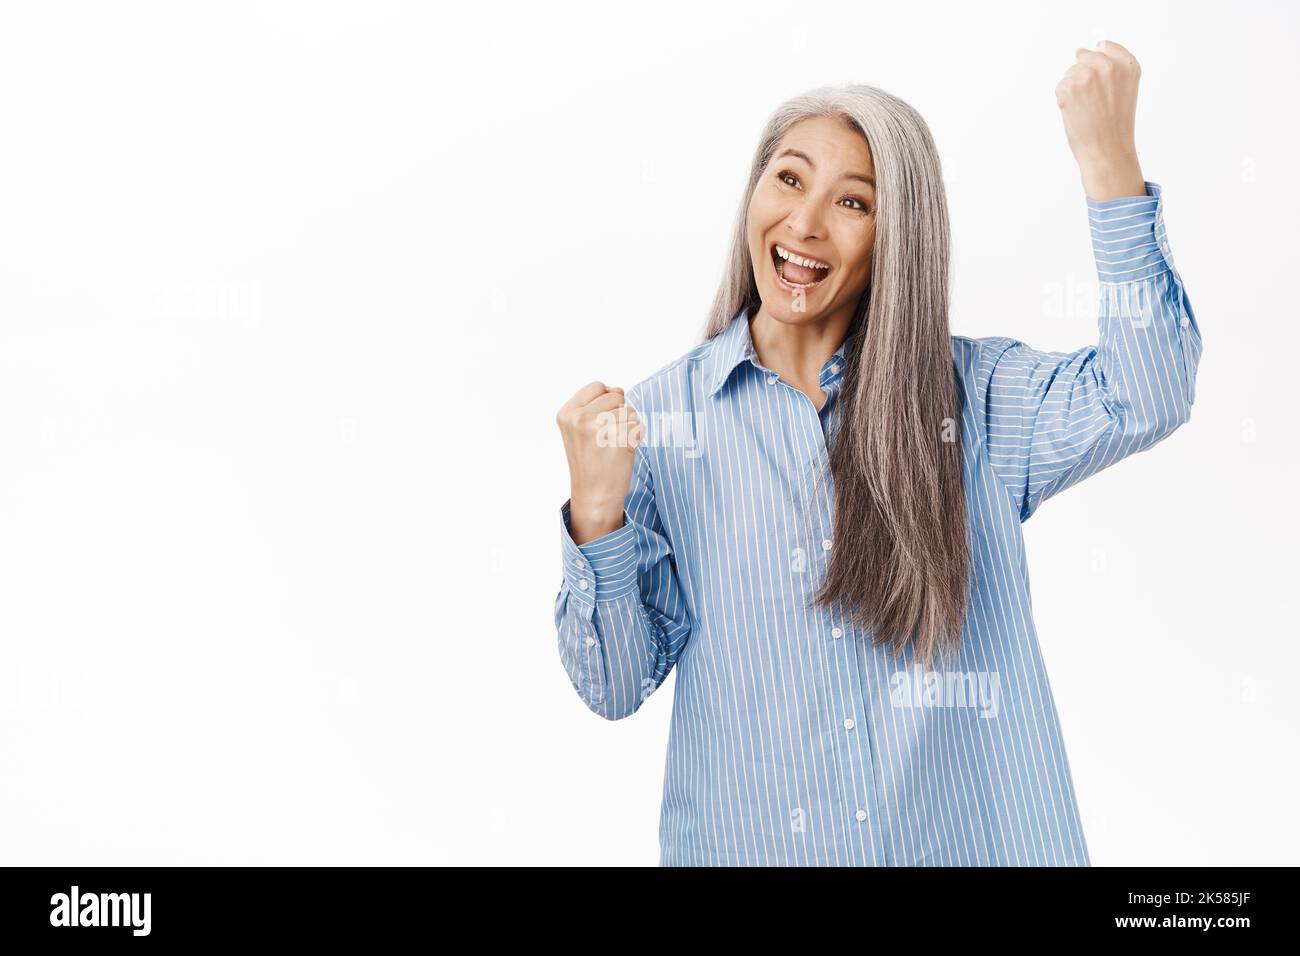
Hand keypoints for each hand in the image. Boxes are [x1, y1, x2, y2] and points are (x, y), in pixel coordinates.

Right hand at [556, 382, 643, 541]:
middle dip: (618, 414)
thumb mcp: (578, 430)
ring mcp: (598, 427)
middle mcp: (579, 418)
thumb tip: (618, 389)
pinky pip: (639, 426)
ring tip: (614, 446)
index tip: (600, 423)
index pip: (597, 386)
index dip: (606, 401)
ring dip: (628, 427)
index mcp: (566, 413)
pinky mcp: (618, 438)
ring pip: (630, 410)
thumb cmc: (590, 463)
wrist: (594, 496)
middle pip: (616, 394)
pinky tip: (622, 452)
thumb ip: (593, 406)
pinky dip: (636, 438)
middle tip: (607, 438)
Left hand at [1055, 40, 1145, 199]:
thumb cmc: (1114, 124)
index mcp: (1128, 65)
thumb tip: (1080, 50)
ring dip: (1073, 89)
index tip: (1101, 80)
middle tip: (1094, 101)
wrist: (1107, 150)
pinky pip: (1060, 87)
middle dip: (1083, 76)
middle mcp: (1109, 65)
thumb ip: (1108, 66)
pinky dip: (1064, 100)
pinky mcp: (1069, 87)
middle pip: (1084, 57)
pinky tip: (1077, 113)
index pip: (1105, 46)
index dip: (1099, 62)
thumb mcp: (1123, 90)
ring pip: (1070, 72)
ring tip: (1087, 108)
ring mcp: (1088, 75)